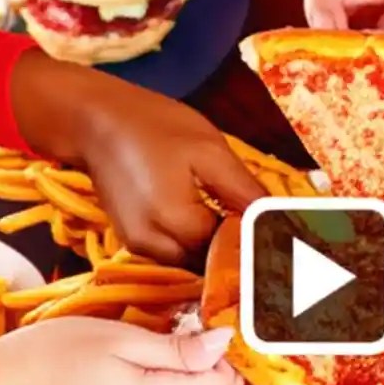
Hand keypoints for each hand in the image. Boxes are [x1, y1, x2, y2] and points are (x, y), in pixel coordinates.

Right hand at [10, 50, 265, 263]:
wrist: (93, 119)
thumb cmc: (154, 125)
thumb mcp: (210, 151)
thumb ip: (246, 192)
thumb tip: (283, 222)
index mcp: (177, 223)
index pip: (234, 251)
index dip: (260, 245)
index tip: (290, 243)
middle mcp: (156, 247)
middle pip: (213, 265)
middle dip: (241, 253)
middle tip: (274, 237)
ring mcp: (141, 248)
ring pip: (195, 262)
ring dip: (219, 251)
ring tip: (246, 229)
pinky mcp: (134, 242)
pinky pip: (177, 253)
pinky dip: (197, 243)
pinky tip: (215, 224)